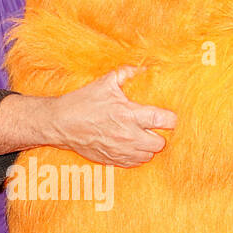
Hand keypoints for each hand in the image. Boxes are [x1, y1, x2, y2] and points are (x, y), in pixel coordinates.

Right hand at [47, 66, 176, 166]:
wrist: (61, 124)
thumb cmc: (82, 102)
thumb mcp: (104, 83)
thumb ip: (127, 74)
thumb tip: (144, 69)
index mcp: (129, 115)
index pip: (163, 121)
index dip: (171, 118)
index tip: (168, 116)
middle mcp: (128, 136)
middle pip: (160, 143)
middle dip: (159, 134)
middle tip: (151, 126)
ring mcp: (121, 151)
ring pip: (149, 155)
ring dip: (148, 146)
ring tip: (140, 135)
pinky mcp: (113, 160)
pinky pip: (135, 163)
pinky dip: (136, 155)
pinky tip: (130, 144)